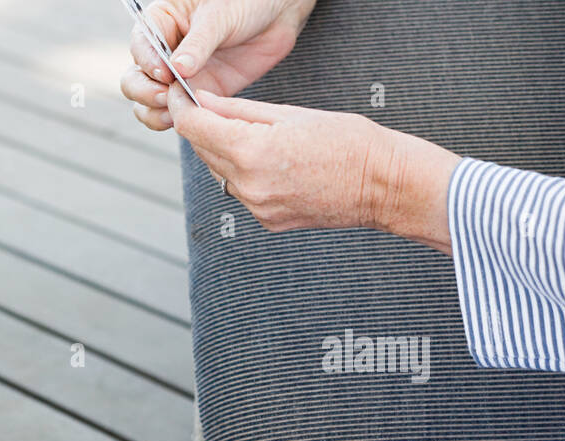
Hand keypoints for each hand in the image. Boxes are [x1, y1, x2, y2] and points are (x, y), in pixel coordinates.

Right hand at [120, 0, 314, 129]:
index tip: (166, 73)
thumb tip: (176, 69)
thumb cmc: (246, 1)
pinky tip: (191, 120)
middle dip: (145, 93)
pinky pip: (178, 114)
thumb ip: (198, 43)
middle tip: (166, 96)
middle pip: (135, 79)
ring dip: (154, 113)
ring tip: (174, 114)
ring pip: (148, 103)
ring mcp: (179, 76)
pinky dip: (179, 121)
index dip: (147, 63)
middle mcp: (164, 51)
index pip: (140, 46)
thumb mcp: (220, 15)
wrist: (279, 13)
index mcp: (162, 22)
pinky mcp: (198, 94)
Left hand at [169, 88, 460, 248]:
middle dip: (204, 129)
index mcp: (252, 152)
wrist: (383, 185)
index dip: (182, 109)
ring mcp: (256, 207)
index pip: (195, 129)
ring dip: (223, 152)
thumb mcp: (289, 114)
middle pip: (203, 152)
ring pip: (220, 174)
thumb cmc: (348, 142)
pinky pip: (241, 192)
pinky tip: (268, 161)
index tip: (180, 96)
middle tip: (212, 108)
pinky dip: (243, 174)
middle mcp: (248, 186)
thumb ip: (238, 111)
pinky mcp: (266, 221)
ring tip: (250, 134)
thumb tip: (203, 102)